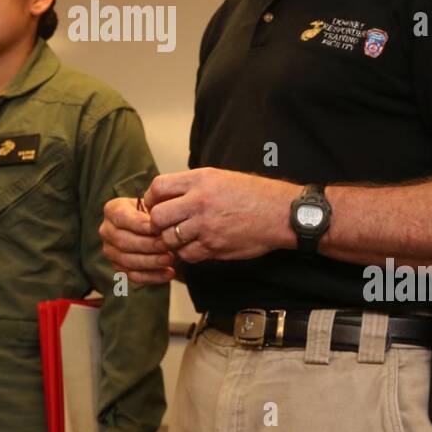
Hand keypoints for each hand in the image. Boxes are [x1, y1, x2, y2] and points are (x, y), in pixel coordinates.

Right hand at [99, 196, 174, 285]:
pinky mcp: (119, 268)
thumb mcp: (154, 204)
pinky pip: (134, 276)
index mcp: (112, 210)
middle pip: (122, 241)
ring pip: (127, 260)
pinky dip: (152, 276)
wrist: (154, 225)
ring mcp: (110, 251)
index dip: (138, 224)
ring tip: (169, 259)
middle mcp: (106, 231)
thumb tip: (158, 224)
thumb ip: (155, 210)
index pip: (121, 217)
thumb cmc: (154, 213)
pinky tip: (168, 273)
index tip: (157, 228)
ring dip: (150, 262)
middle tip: (166, 245)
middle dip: (147, 245)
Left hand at [142, 168, 295, 263]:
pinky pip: (187, 254)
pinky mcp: (214, 246)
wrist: (280, 213)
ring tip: (180, 238)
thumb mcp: (220, 178)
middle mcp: (199, 201)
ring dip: (171, 241)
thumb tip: (167, 195)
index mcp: (200, 180)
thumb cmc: (253, 194)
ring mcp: (206, 226)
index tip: (154, 206)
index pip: (158, 187)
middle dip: (156, 224)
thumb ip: (193, 185)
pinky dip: (187, 253)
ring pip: (169, 238)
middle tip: (163, 227)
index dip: (150, 199)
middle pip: (158, 216)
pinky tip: (195, 246)